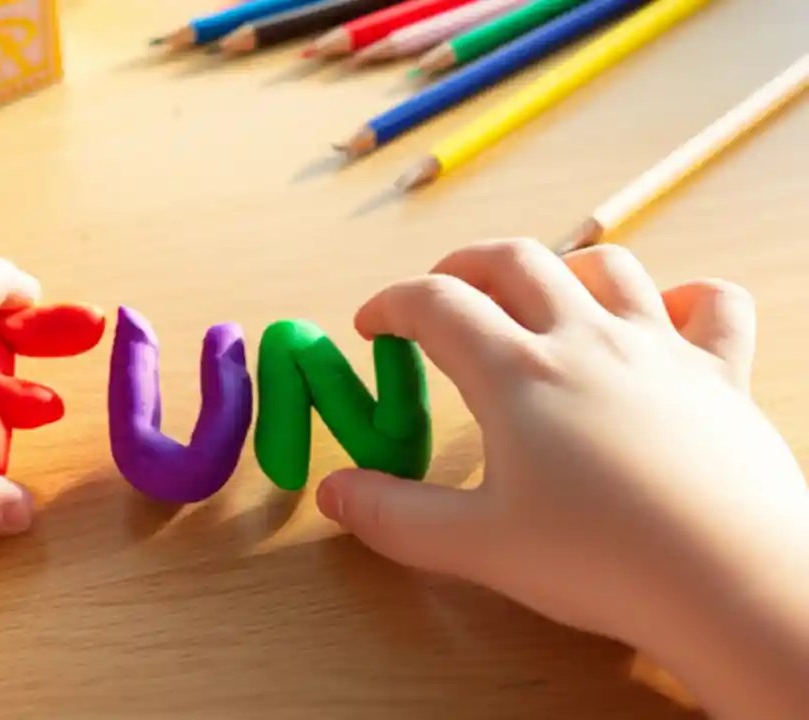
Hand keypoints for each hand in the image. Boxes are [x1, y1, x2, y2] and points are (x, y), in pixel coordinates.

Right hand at [317, 239, 808, 715]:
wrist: (733, 580)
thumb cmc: (601, 560)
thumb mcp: (475, 546)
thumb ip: (394, 515)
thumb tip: (332, 492)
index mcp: (515, 372)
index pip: (435, 304)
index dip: (390, 304)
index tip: (370, 325)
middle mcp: (584, 338)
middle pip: (513, 260)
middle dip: (463, 265)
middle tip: (440, 297)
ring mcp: (659, 347)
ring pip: (605, 264)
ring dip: (560, 266)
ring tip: (539, 300)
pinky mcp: (720, 372)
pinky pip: (711, 302)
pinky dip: (681, 296)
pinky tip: (659, 319)